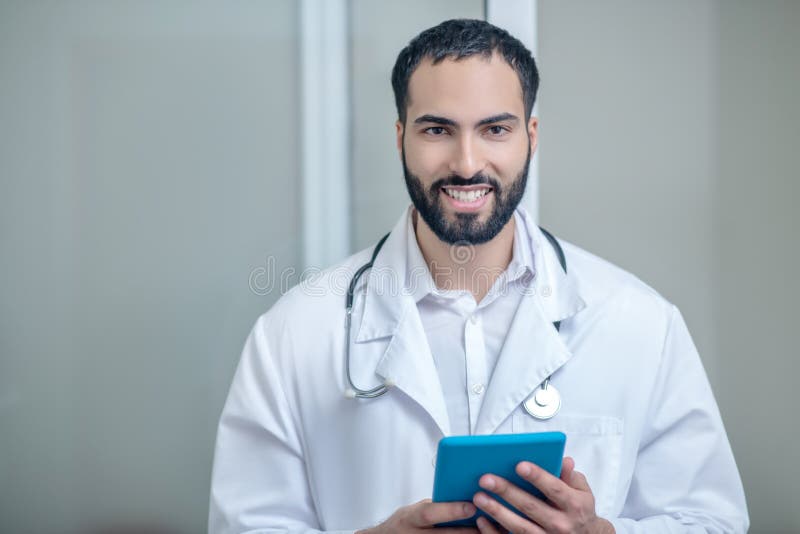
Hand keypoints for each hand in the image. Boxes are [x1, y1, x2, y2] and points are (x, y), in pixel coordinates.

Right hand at [356, 498, 479, 533]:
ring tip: (490, 531)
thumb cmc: (406, 523)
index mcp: (411, 519)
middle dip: (469, 530)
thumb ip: (436, 506)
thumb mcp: (416, 510)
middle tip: (491, 522)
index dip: (451, 511)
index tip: (472, 506)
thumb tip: (464, 497)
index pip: (431, 514)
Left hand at [472, 456, 614, 533]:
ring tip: (479, 497)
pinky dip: (495, 532)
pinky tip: (481, 519)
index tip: (519, 465)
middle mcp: (561, 524)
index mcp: (574, 505)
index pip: (554, 489)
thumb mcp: (582, 491)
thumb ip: (571, 475)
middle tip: (486, 478)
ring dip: (497, 512)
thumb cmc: (579, 510)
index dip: (537, 477)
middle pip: (531, 506)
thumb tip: (565, 460)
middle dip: (507, 492)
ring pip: (520, 526)